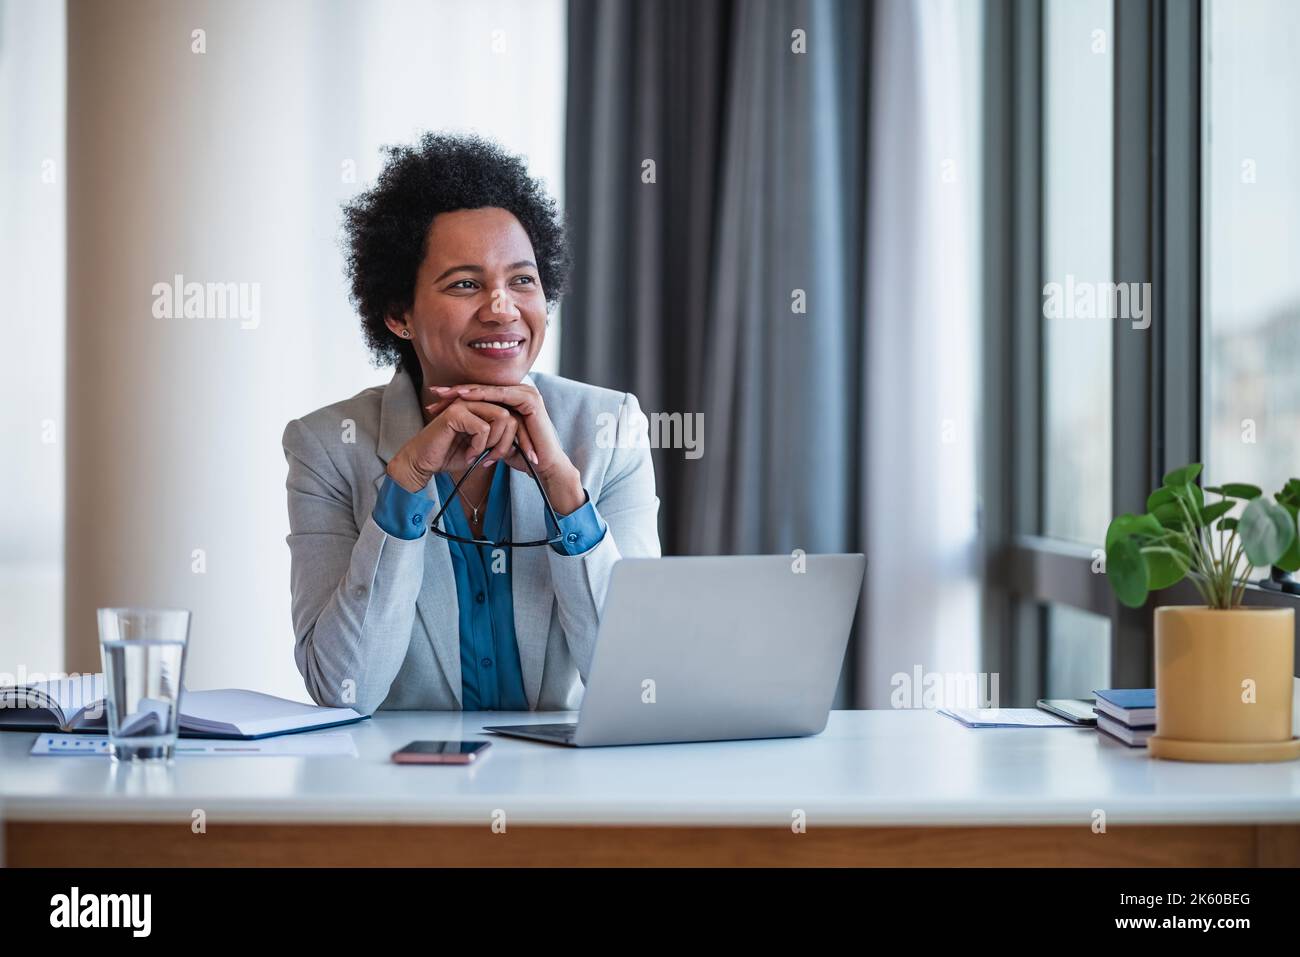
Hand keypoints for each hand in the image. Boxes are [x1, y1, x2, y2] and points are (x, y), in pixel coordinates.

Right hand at [386, 395, 532, 493]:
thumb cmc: (449, 455)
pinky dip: (479, 446)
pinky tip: (468, 454)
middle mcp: (475, 402)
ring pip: (501, 417)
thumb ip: (499, 441)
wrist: (423, 463)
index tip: (527, 458)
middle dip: (508, 442)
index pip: (513, 415)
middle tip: (492, 459)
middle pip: (511, 415)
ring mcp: (464, 404)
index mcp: (482, 407)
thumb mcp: (482, 449)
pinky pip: (483, 428)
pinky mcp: (455, 413)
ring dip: (495, 443)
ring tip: (480, 456)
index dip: (522, 437)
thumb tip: (521, 442)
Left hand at [429, 382, 585, 513]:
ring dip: (466, 390)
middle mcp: (519, 392)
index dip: (457, 397)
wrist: (546, 466)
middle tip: (435, 392)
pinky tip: (465, 396)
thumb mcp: (498, 440)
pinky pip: (501, 394)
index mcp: (512, 400)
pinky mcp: (530, 399)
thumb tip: (464, 431)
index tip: (435, 401)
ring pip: (489, 389)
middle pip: (482, 389)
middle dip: (457, 391)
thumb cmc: (523, 456)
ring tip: (447, 393)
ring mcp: (526, 394)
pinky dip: (482, 395)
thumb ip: (485, 431)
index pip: (480, 395)